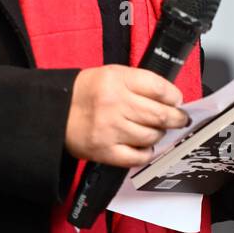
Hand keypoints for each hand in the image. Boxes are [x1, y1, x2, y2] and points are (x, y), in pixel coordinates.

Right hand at [65, 65, 190, 166]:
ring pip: (151, 136)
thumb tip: (170, 99)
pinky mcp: (105, 151)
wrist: (54, 112)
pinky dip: (146, 153)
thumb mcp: (110, 74)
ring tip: (155, 131)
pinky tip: (144, 147)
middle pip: (160, 114)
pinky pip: (137, 157)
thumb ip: (139, 83)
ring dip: (159, 135)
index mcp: (116, 80)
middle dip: (176, 119)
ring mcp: (110, 129)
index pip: (159, 88)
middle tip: (179, 120)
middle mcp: (114, 103)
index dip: (173, 96)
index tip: (176, 101)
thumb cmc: (85, 93)